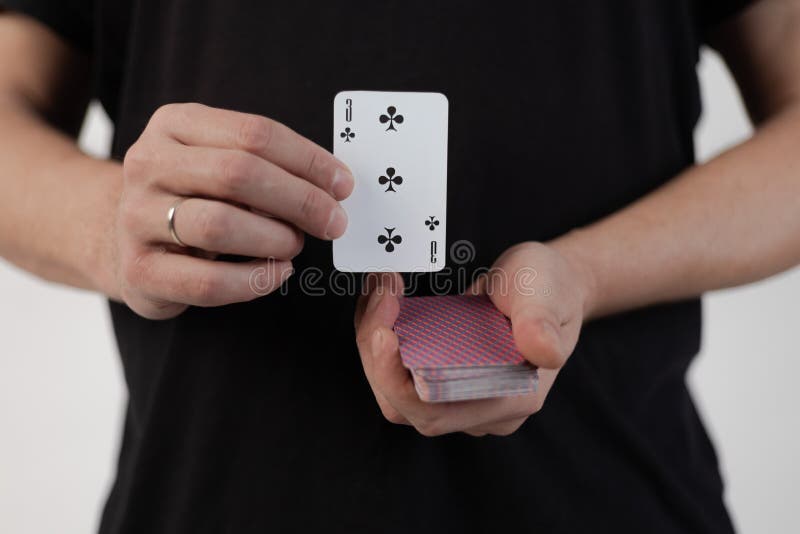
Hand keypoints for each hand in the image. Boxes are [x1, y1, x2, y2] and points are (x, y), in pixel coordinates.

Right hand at [116, 103, 353, 318]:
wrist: (123, 237)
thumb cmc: (192, 196)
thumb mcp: (218, 160)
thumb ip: (266, 163)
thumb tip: (333, 185)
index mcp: (174, 124)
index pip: (254, 133)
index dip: (308, 160)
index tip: (343, 184)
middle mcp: (148, 164)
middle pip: (238, 174)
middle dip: (300, 200)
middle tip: (334, 221)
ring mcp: (136, 218)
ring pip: (219, 225)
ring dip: (275, 238)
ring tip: (295, 244)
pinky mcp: (139, 271)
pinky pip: (208, 282)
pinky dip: (255, 280)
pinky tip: (278, 272)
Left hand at [354, 242, 594, 436]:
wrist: (548, 285)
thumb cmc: (549, 289)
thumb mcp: (545, 292)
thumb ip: (540, 321)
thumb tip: (544, 351)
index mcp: (511, 398)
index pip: (436, 412)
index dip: (398, 381)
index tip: (383, 333)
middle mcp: (481, 408)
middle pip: (404, 404)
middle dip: (377, 354)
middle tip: (379, 297)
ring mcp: (458, 395)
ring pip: (393, 388)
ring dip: (373, 340)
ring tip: (380, 290)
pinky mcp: (441, 377)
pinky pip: (397, 369)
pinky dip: (380, 333)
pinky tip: (383, 297)